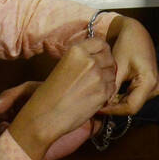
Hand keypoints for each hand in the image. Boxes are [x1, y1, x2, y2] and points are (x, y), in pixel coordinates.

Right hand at [0, 81, 98, 159]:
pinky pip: (9, 158)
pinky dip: (7, 153)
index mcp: (4, 111)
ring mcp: (15, 142)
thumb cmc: (52, 97)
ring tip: (9, 129)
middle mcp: (6, 127)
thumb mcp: (30, 90)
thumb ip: (9, 97)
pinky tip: (17, 143)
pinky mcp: (26, 155)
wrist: (78, 113)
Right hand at [8, 38, 117, 159]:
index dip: (102, 51)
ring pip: (112, 74)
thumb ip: (81, 59)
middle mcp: (89, 61)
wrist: (46, 116)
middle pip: (109, 57)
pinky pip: (112, 88)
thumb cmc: (49, 94)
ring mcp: (98, 76)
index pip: (100, 43)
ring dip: (107, 80)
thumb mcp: (62, 66)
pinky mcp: (103, 93)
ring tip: (91, 89)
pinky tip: (93, 97)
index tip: (99, 57)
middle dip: (106, 66)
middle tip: (96, 76)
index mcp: (76, 51)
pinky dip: (106, 92)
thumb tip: (96, 57)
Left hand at [102, 16, 158, 114]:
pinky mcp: (147, 85)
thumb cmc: (127, 44)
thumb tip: (102, 105)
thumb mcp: (117, 66)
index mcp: (149, 82)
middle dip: (113, 107)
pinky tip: (107, 93)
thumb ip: (111, 87)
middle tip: (95, 105)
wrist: (135, 32)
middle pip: (131, 106)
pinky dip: (119, 96)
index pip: (130, 107)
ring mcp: (152, 87)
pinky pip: (132, 96)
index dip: (113, 110)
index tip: (98, 108)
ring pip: (131, 103)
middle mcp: (154, 88)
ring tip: (99, 99)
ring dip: (116, 102)